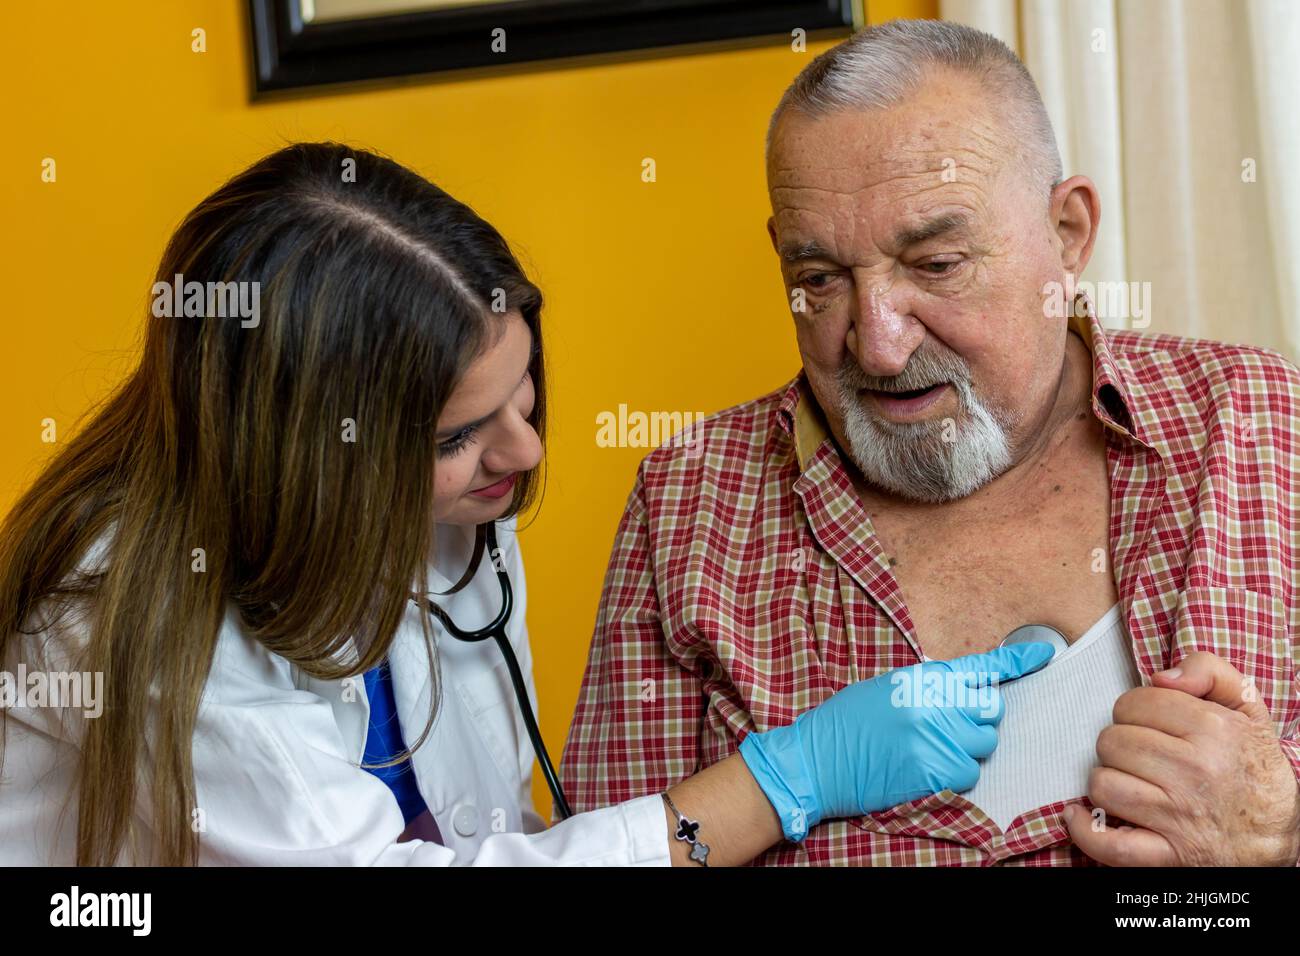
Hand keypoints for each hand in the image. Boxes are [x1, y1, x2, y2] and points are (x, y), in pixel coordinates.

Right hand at [739, 642, 1054, 840]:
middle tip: (946, 727)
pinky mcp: (933, 770)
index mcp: (922, 677)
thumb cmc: (847, 723)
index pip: (980, 667)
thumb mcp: (887, 689)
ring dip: (964, 749)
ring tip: (927, 750)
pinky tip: (925, 770)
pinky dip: (953, 775)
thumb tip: (963, 693)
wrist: (816, 759)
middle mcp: (935, 703)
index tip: (1044, 655)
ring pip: (982, 744)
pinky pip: (969, 774)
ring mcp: (936, 737)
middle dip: (975, 719)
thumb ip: (929, 688)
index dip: (1017, 660)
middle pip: (990, 709)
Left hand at [1066, 651, 1299, 864]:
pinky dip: (1084, 830)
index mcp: (1213, 730)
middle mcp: (1195, 771)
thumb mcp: (1247, 707)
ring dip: (1108, 781)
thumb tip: (1162, 677)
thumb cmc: (1252, 767)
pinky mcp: (1168, 855)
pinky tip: (1080, 815)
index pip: (1133, 703)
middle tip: (1142, 755)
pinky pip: (1107, 843)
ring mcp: (1179, 816)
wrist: (1278, 834)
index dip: (1135, 711)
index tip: (1150, 724)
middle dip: (1120, 744)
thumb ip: (1208, 671)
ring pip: (1103, 783)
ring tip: (1129, 781)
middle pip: (1111, 741)